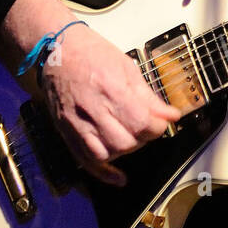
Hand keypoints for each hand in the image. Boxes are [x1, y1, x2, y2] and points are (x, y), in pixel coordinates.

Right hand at [40, 23, 181, 185]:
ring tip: (130, 136)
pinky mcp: (67, 131)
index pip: (141, 122)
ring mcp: (78, 122)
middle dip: (142, 138)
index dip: (157, 126)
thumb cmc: (90, 53)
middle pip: (125, 142)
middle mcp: (93, 109)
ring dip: (124, 150)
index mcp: (111, 89)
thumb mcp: (127, 67)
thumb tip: (171, 114)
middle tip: (146, 126)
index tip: (162, 121)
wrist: (56, 49)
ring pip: (107, 153)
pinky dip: (103, 173)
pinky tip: (118, 178)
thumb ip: (149, 96)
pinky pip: (85, 160)